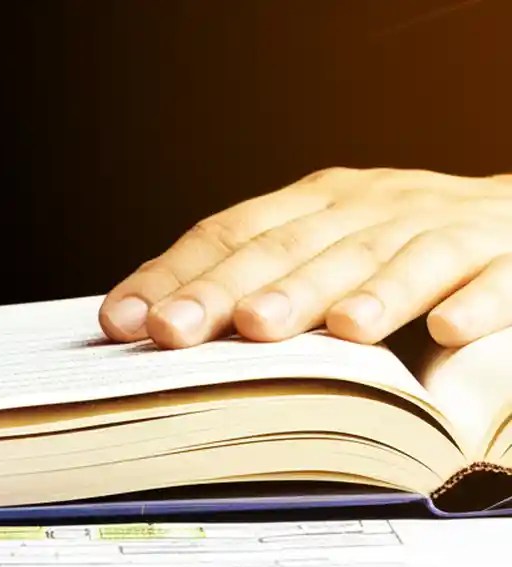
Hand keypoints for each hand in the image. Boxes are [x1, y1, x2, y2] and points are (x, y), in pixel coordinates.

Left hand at [99, 167, 511, 348]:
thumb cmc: (397, 248)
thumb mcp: (322, 247)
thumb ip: (253, 278)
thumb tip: (148, 323)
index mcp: (315, 204)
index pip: (231, 233)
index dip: (175, 276)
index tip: (122, 322)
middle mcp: (369, 207)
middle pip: (291, 250)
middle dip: (229, 293)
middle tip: (178, 332)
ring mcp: (440, 229)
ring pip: (385, 260)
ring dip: (344, 294)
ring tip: (298, 332)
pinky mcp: (507, 255)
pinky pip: (492, 278)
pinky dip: (473, 303)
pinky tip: (447, 330)